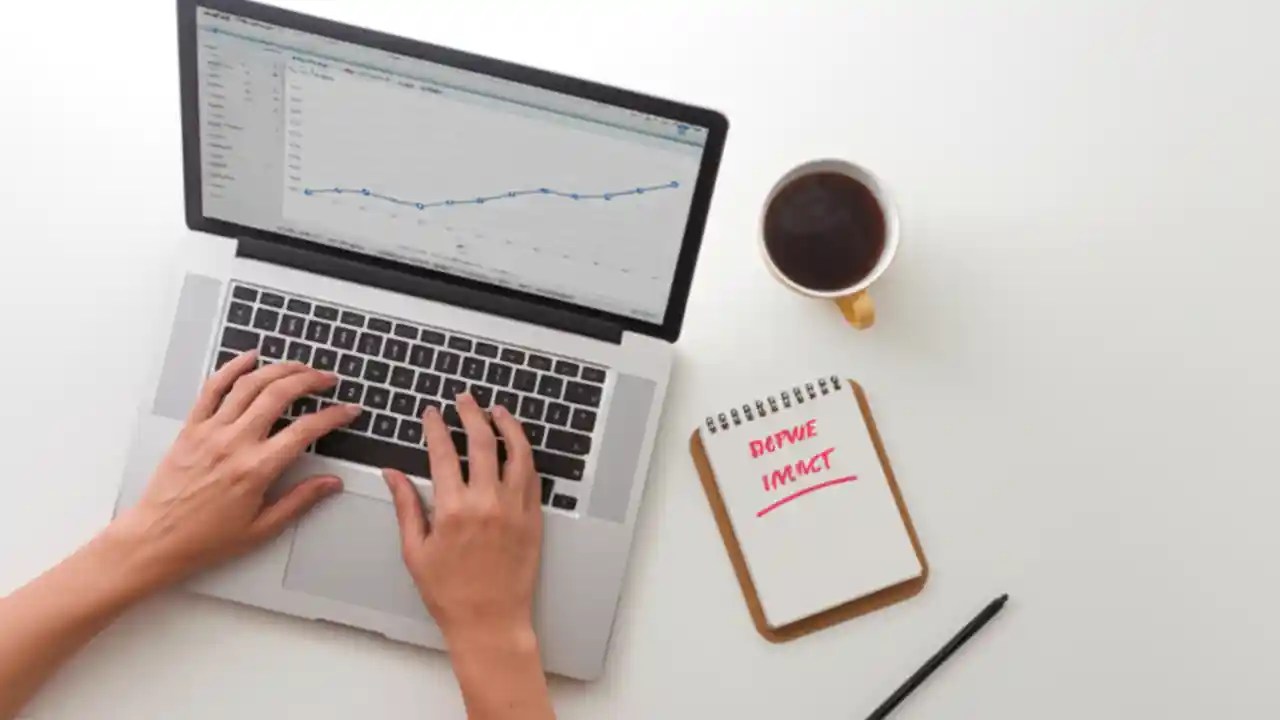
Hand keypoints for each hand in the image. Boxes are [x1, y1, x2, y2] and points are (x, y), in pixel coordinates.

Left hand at [107, 351, 360, 591]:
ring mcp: (210, 432)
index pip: (305, 431)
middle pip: (279, 395)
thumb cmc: (205, 539)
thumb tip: (331, 483)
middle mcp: (234, 444)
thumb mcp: (262, 528)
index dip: (334, 416)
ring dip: (279, 369)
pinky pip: (212, 389)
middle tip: (327, 378)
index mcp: (256, 470)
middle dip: (310, 380)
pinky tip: (250, 358)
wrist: (155, 540)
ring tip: (299, 366)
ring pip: (249, 385)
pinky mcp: (191, 428)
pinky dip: (232, 368)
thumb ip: (300, 500)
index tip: (348, 410)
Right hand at [384, 393, 543, 649]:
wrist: (490, 621)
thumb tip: (393, 473)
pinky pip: (532, 475)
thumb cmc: (449, 593)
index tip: (432, 413)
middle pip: (481, 442)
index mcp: (453, 509)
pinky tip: (517, 444)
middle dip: (470, 414)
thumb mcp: (415, 551)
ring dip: (506, 425)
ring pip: (516, 452)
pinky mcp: (534, 518)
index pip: (443, 453)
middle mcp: (487, 502)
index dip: (436, 427)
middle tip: (464, 400)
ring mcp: (515, 508)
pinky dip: (524, 453)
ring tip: (497, 410)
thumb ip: (406, 506)